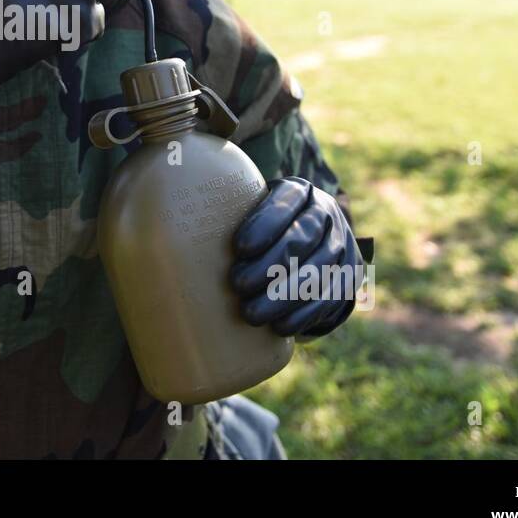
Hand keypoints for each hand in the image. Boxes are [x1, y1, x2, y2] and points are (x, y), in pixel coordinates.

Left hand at [229, 177, 362, 337]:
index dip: (265, 224)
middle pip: (301, 239)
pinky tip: (280, 326)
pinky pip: (330, 296)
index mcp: (299, 191)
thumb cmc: (261, 226)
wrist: (309, 242)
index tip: (239, 248)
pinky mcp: (349, 276)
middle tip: (237, 285)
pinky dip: (304, 314)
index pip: (286, 201)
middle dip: (269, 264)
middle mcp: (326, 213)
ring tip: (251, 313)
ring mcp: (343, 244)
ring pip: (317, 270)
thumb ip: (225, 208)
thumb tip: (169, 219)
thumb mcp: (250, 207)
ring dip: (284, 295)